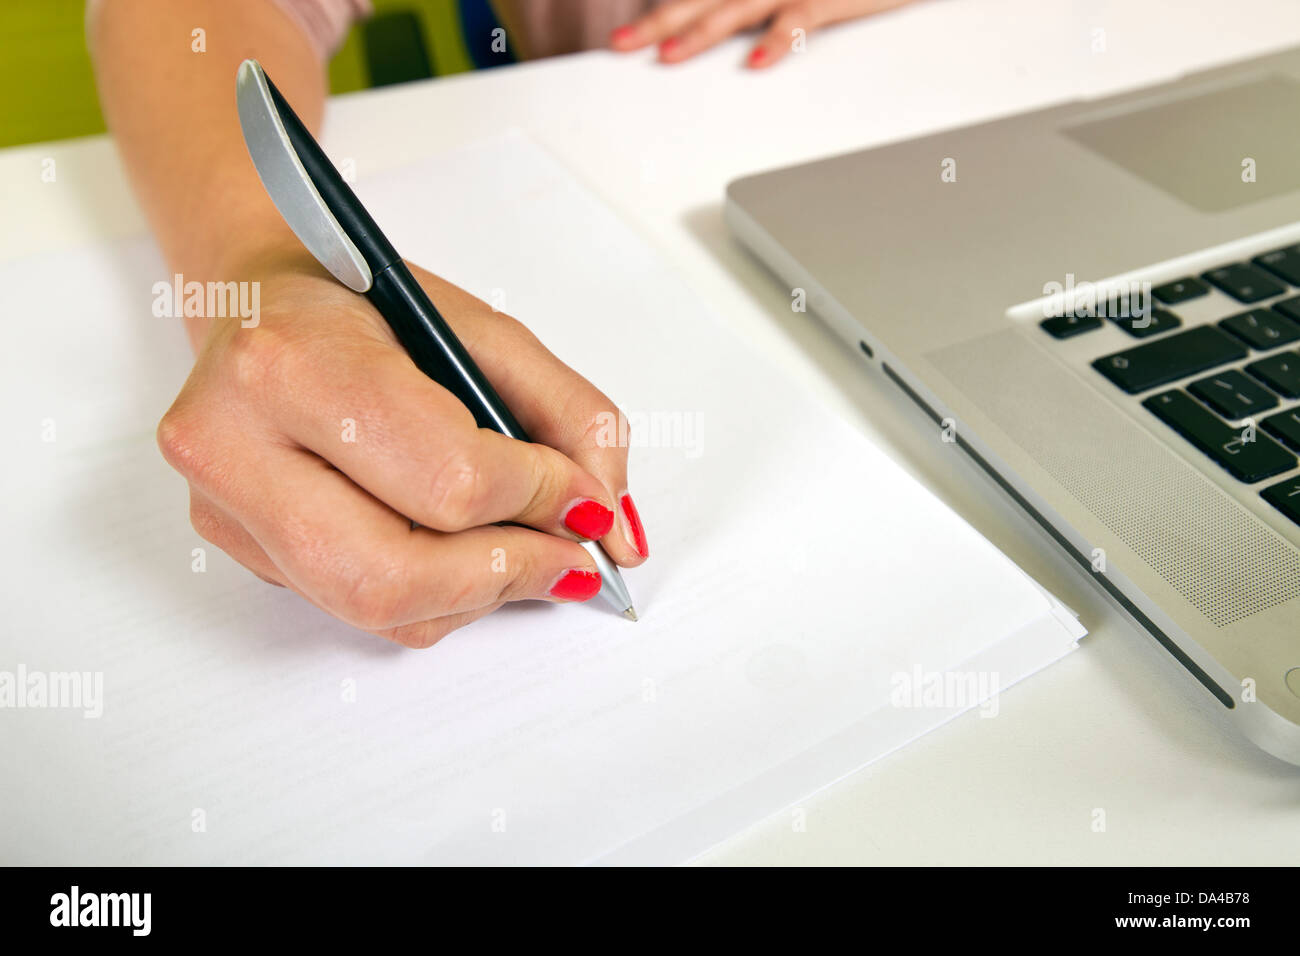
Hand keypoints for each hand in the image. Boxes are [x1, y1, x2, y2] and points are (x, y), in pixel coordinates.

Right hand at [157, 245, 648, 647]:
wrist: (257, 303)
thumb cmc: (363, 307)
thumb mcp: (485, 332)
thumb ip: (571, 420)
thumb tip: (614, 529)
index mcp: (291, 364)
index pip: (447, 477)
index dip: (540, 497)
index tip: (584, 498)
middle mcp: (231, 444)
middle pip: (395, 574)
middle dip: (508, 573)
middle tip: (572, 556)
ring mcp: (223, 509)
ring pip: (377, 609)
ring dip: (479, 593)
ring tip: (527, 551)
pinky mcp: (235, 548)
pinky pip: (358, 609)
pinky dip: (436, 595)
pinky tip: (464, 550)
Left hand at [610, 0, 917, 68]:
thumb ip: (756, 11)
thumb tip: (722, 30)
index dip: (660, 13)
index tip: (624, 38)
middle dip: (658, 21)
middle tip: (620, 45)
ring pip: (735, 7)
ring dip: (699, 32)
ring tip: (666, 54)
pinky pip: (799, 19)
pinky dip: (777, 41)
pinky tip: (754, 62)